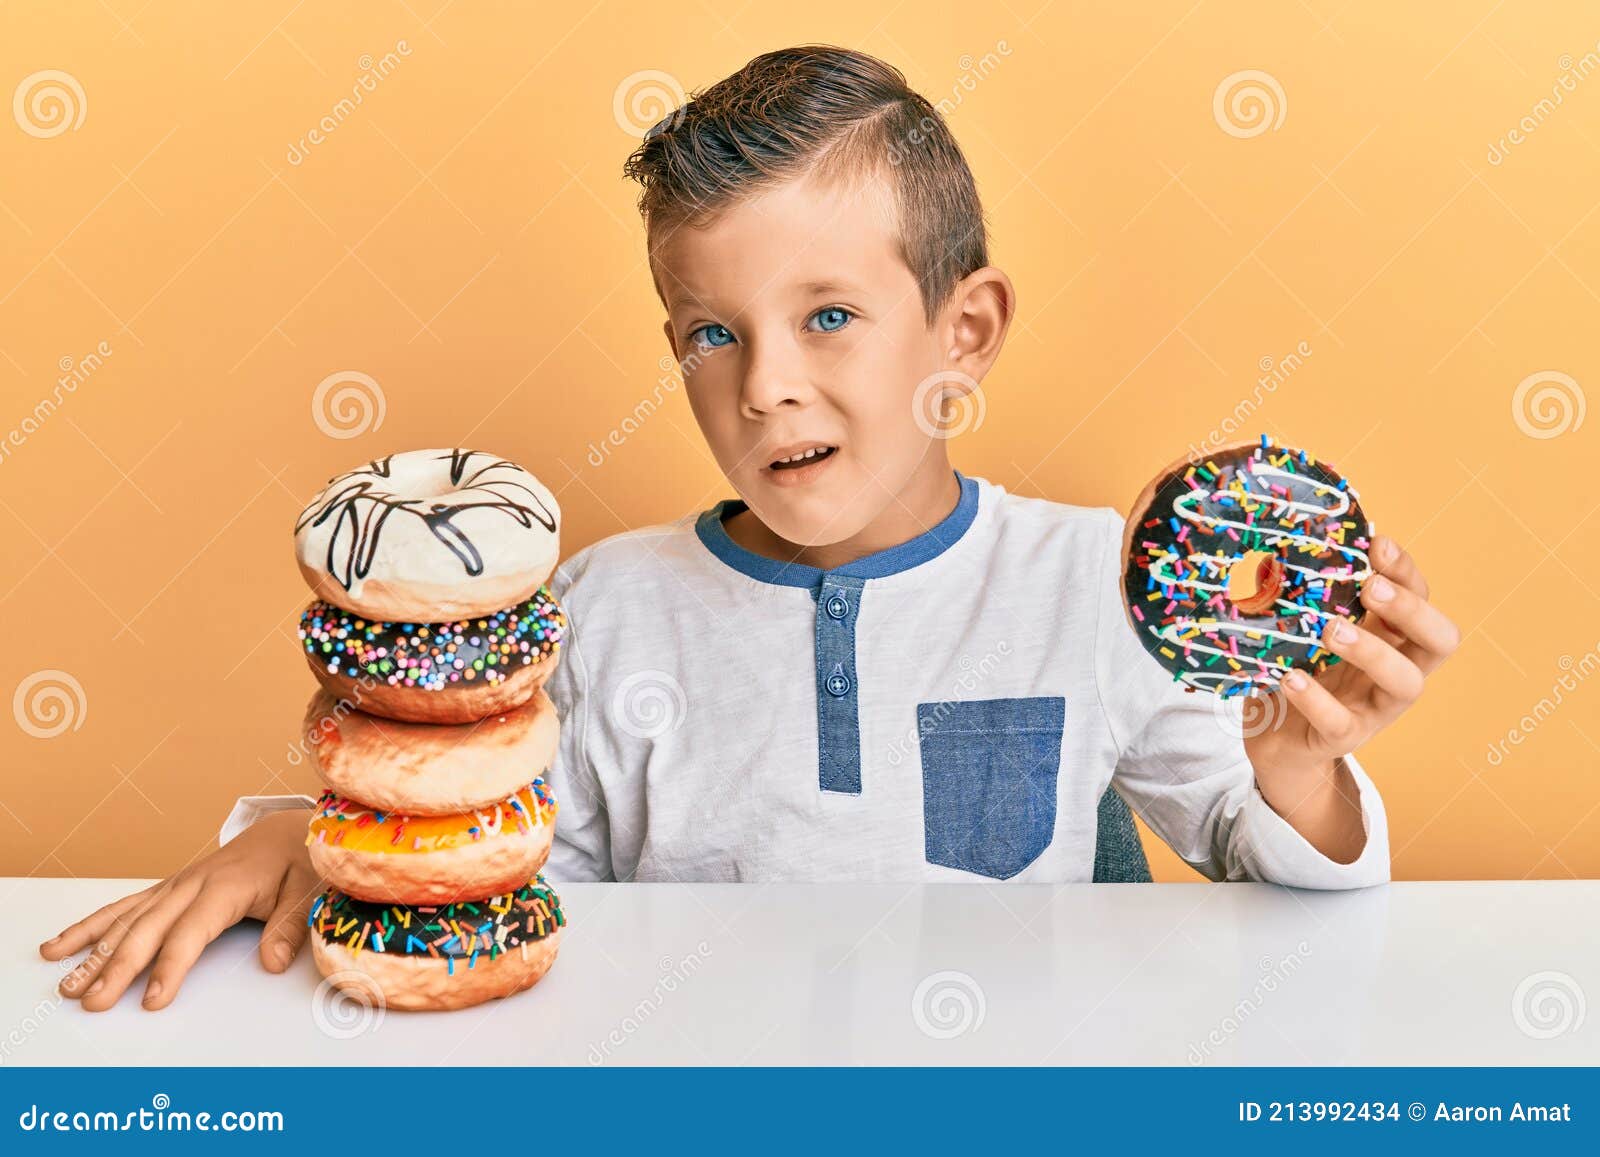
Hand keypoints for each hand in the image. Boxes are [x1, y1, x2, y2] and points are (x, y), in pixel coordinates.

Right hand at [37, 808, 318, 1011]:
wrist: (286, 830)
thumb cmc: (297, 860)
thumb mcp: (307, 889)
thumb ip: (289, 926)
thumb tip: (273, 963)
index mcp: (227, 885)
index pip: (192, 931)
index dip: (171, 966)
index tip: (152, 1000)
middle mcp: (193, 884)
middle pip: (148, 929)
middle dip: (117, 967)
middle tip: (92, 1001)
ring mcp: (175, 885)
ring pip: (127, 919)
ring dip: (93, 951)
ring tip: (65, 984)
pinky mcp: (167, 888)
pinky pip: (124, 907)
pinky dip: (90, 926)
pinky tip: (61, 946)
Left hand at [1244, 533, 1460, 818]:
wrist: (1276, 737)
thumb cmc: (1299, 667)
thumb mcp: (1309, 627)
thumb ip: (1314, 595)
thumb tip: (1292, 538)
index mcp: (1393, 636)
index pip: (1420, 596)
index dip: (1405, 570)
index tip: (1376, 544)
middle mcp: (1397, 670)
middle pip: (1439, 640)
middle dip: (1411, 611)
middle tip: (1371, 589)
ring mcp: (1375, 708)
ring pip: (1405, 683)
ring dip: (1373, 652)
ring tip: (1332, 631)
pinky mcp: (1343, 738)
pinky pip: (1341, 723)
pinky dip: (1316, 700)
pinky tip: (1292, 678)